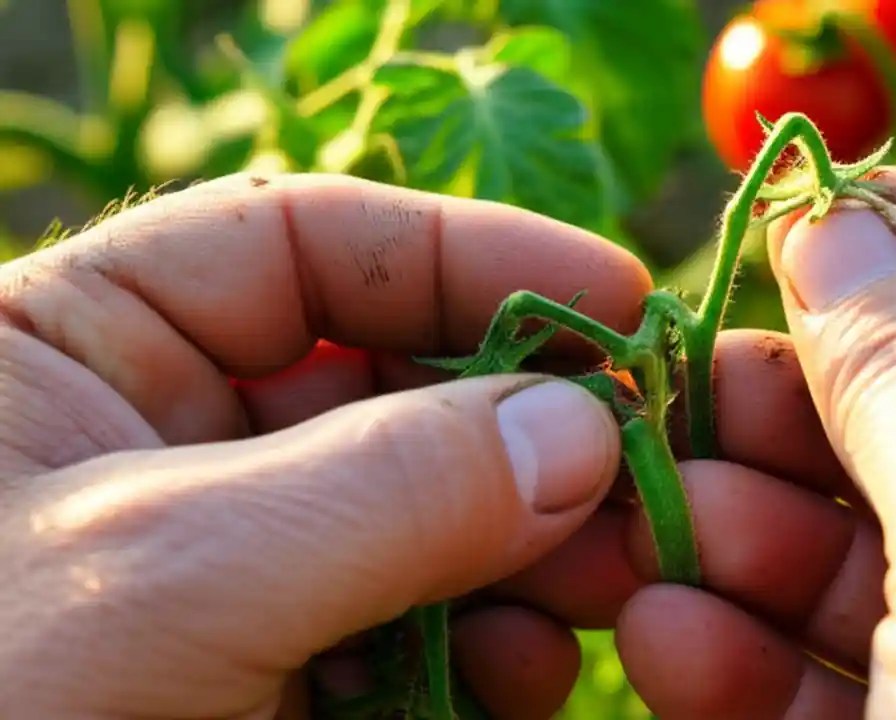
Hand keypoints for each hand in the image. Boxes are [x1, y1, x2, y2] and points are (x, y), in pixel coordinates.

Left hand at [0, 173, 653, 718]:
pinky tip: (522, 677)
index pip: (305, 244)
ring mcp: (239, 566)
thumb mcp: (162, 576)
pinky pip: (418, 628)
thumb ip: (383, 487)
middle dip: (528, 427)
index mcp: (87, 348)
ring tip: (601, 590)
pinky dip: (490, 648)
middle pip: (397, 380)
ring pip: (428, 511)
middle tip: (641, 476)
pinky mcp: (281, 674)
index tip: (615, 297)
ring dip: (531, 545)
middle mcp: (172, 442)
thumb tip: (582, 430)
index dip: (472, 253)